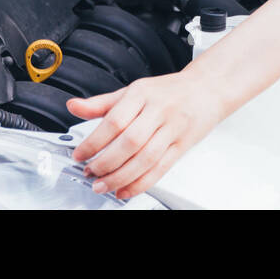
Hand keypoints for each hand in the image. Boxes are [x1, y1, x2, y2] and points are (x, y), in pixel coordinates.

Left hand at [65, 70, 225, 199]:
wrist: (207, 89)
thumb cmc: (168, 91)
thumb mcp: (133, 90)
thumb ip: (101, 103)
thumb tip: (73, 106)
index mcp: (141, 94)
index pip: (114, 121)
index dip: (94, 141)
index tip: (80, 155)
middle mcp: (158, 111)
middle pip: (130, 142)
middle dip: (106, 163)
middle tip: (90, 173)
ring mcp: (172, 129)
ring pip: (145, 158)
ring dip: (121, 177)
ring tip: (103, 185)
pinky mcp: (182, 146)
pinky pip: (160, 168)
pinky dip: (141, 183)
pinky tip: (125, 189)